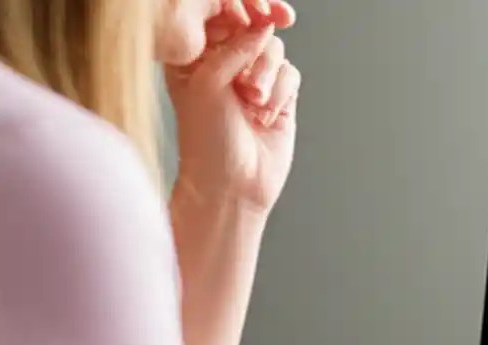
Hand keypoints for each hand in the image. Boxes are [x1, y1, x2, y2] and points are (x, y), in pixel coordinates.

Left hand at [166, 0, 299, 214]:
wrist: (233, 184)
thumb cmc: (207, 138)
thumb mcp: (210, 82)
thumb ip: (237, 46)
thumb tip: (264, 23)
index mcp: (195, 57)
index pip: (220, 20)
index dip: (238, 17)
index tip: (252, 18)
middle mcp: (225, 66)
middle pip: (254, 32)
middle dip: (256, 56)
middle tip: (248, 86)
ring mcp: (254, 82)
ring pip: (275, 52)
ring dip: (269, 77)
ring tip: (256, 104)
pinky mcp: (279, 99)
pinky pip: (291, 75)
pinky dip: (283, 93)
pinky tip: (267, 115)